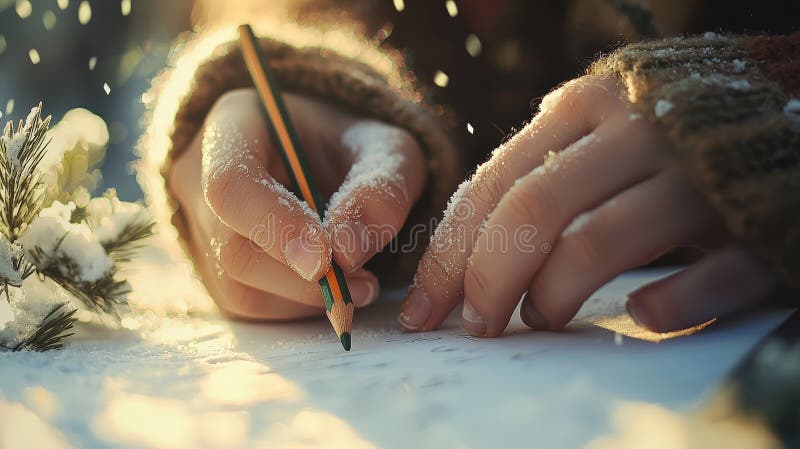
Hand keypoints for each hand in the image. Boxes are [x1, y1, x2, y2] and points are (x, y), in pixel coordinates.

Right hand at [169, 89, 424, 319]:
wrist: (331, 156)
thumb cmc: (354, 146)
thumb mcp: (386, 150)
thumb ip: (379, 190)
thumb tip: (347, 254)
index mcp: (233, 124)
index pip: (230, 184)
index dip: (275, 227)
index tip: (327, 259)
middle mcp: (198, 174)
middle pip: (231, 247)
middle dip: (302, 278)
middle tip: (364, 281)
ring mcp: (198, 223)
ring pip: (236, 286)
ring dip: (304, 298)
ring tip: (358, 283)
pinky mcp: (211, 265)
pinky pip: (245, 303)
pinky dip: (295, 307)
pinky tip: (330, 287)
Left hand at [400, 75, 775, 335]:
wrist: (778, 112)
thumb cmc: (660, 139)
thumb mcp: (591, 133)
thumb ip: (534, 174)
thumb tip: (458, 256)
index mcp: (583, 105)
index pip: (492, 186)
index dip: (448, 254)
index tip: (425, 310)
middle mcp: (634, 130)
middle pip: (531, 214)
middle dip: (486, 280)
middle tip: (475, 326)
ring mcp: (696, 175)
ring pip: (595, 243)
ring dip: (551, 295)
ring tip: (538, 319)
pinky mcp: (753, 223)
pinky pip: (702, 278)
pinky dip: (664, 306)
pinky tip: (642, 315)